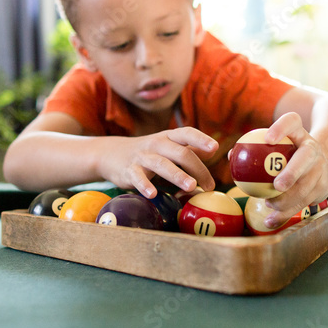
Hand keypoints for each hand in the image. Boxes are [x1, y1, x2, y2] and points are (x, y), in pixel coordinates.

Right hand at [100, 128, 217, 197]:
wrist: (112, 154)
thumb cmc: (149, 152)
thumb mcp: (168, 147)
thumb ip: (189, 149)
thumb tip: (214, 150)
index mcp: (169, 137)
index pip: (186, 133)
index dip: (201, 139)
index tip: (215, 147)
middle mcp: (157, 144)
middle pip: (180, 153)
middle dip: (197, 168)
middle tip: (209, 185)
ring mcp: (142, 157)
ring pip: (162, 164)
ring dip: (178, 175)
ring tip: (191, 186)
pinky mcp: (129, 170)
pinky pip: (138, 177)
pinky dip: (145, 185)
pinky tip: (152, 194)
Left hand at [259, 112, 327, 227]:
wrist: (323, 164)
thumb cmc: (288, 154)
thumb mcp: (277, 147)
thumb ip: (254, 149)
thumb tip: (231, 155)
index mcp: (299, 133)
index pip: (292, 122)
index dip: (281, 128)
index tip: (267, 139)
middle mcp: (313, 148)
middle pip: (305, 158)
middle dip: (292, 172)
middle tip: (277, 186)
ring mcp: (320, 168)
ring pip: (306, 186)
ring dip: (288, 199)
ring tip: (270, 205)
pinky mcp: (323, 187)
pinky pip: (303, 203)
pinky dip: (286, 213)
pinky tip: (270, 221)